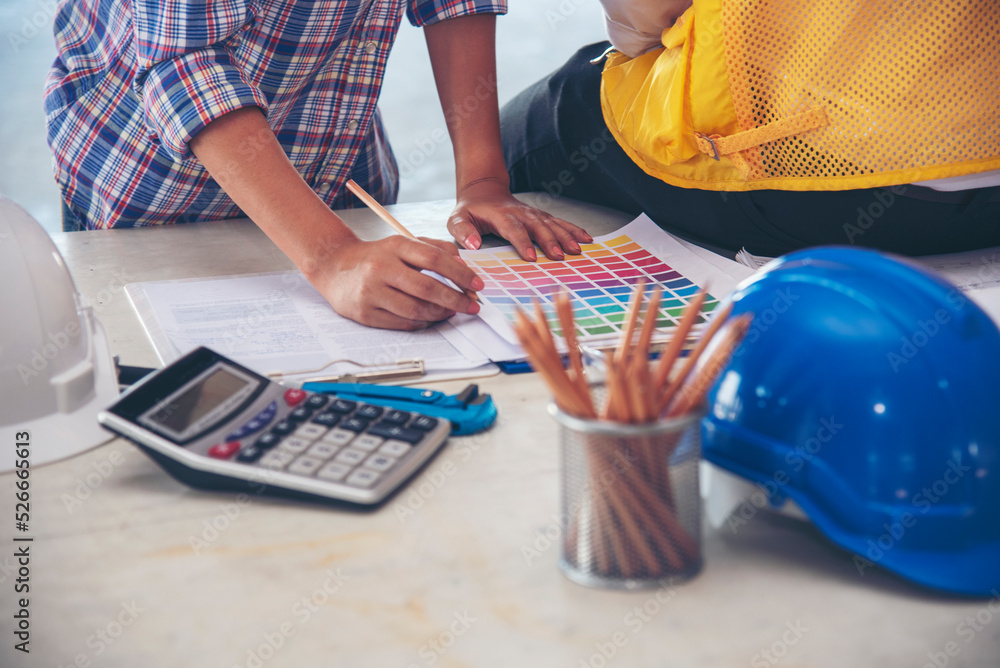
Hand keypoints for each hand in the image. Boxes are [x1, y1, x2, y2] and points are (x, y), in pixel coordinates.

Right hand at [306, 234, 483, 329]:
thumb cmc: (376, 256)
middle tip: (472, 306)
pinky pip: (402, 323)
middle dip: (456, 299)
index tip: (477, 285)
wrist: (335, 267)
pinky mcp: (365, 313)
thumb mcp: (402, 243)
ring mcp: (371, 292)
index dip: (460, 274)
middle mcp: (381, 268)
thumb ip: (434, 249)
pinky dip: (422, 323)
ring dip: (440, 314)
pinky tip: (431, 318)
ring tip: (452, 311)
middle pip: (427, 288)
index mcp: (395, 246)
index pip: (435, 259)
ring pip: (416, 309)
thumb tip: (464, 265)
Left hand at [446, 177, 592, 260]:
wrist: (483, 191)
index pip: (513, 229)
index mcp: (500, 216)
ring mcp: (533, 214)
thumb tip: (473, 245)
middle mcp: (520, 213)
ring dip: (566, 236)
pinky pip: (560, 222)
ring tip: (579, 249)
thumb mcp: (457, 219)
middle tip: (562, 256)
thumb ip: (463, 231)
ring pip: (552, 224)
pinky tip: (587, 238)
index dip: (522, 242)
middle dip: (551, 241)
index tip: (531, 257)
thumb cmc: (470, 210)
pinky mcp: (541, 216)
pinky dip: (574, 229)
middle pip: (538, 227)